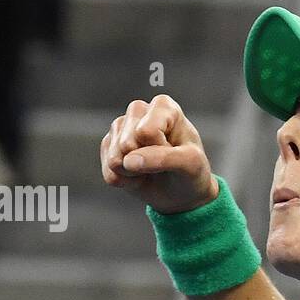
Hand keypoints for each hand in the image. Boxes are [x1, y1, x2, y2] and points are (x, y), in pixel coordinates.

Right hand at [100, 95, 217, 214]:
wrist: (181, 192)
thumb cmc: (190, 172)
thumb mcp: (190, 164)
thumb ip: (164, 158)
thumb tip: (127, 161)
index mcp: (163, 106)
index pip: (146, 132)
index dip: (160, 149)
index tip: (174, 150)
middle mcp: (138, 111)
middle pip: (127, 144)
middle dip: (145, 162)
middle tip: (162, 164)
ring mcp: (121, 128)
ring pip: (115, 158)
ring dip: (135, 173)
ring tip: (151, 169)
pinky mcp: (108, 146)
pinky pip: (109, 172)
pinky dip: (125, 181)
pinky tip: (138, 174)